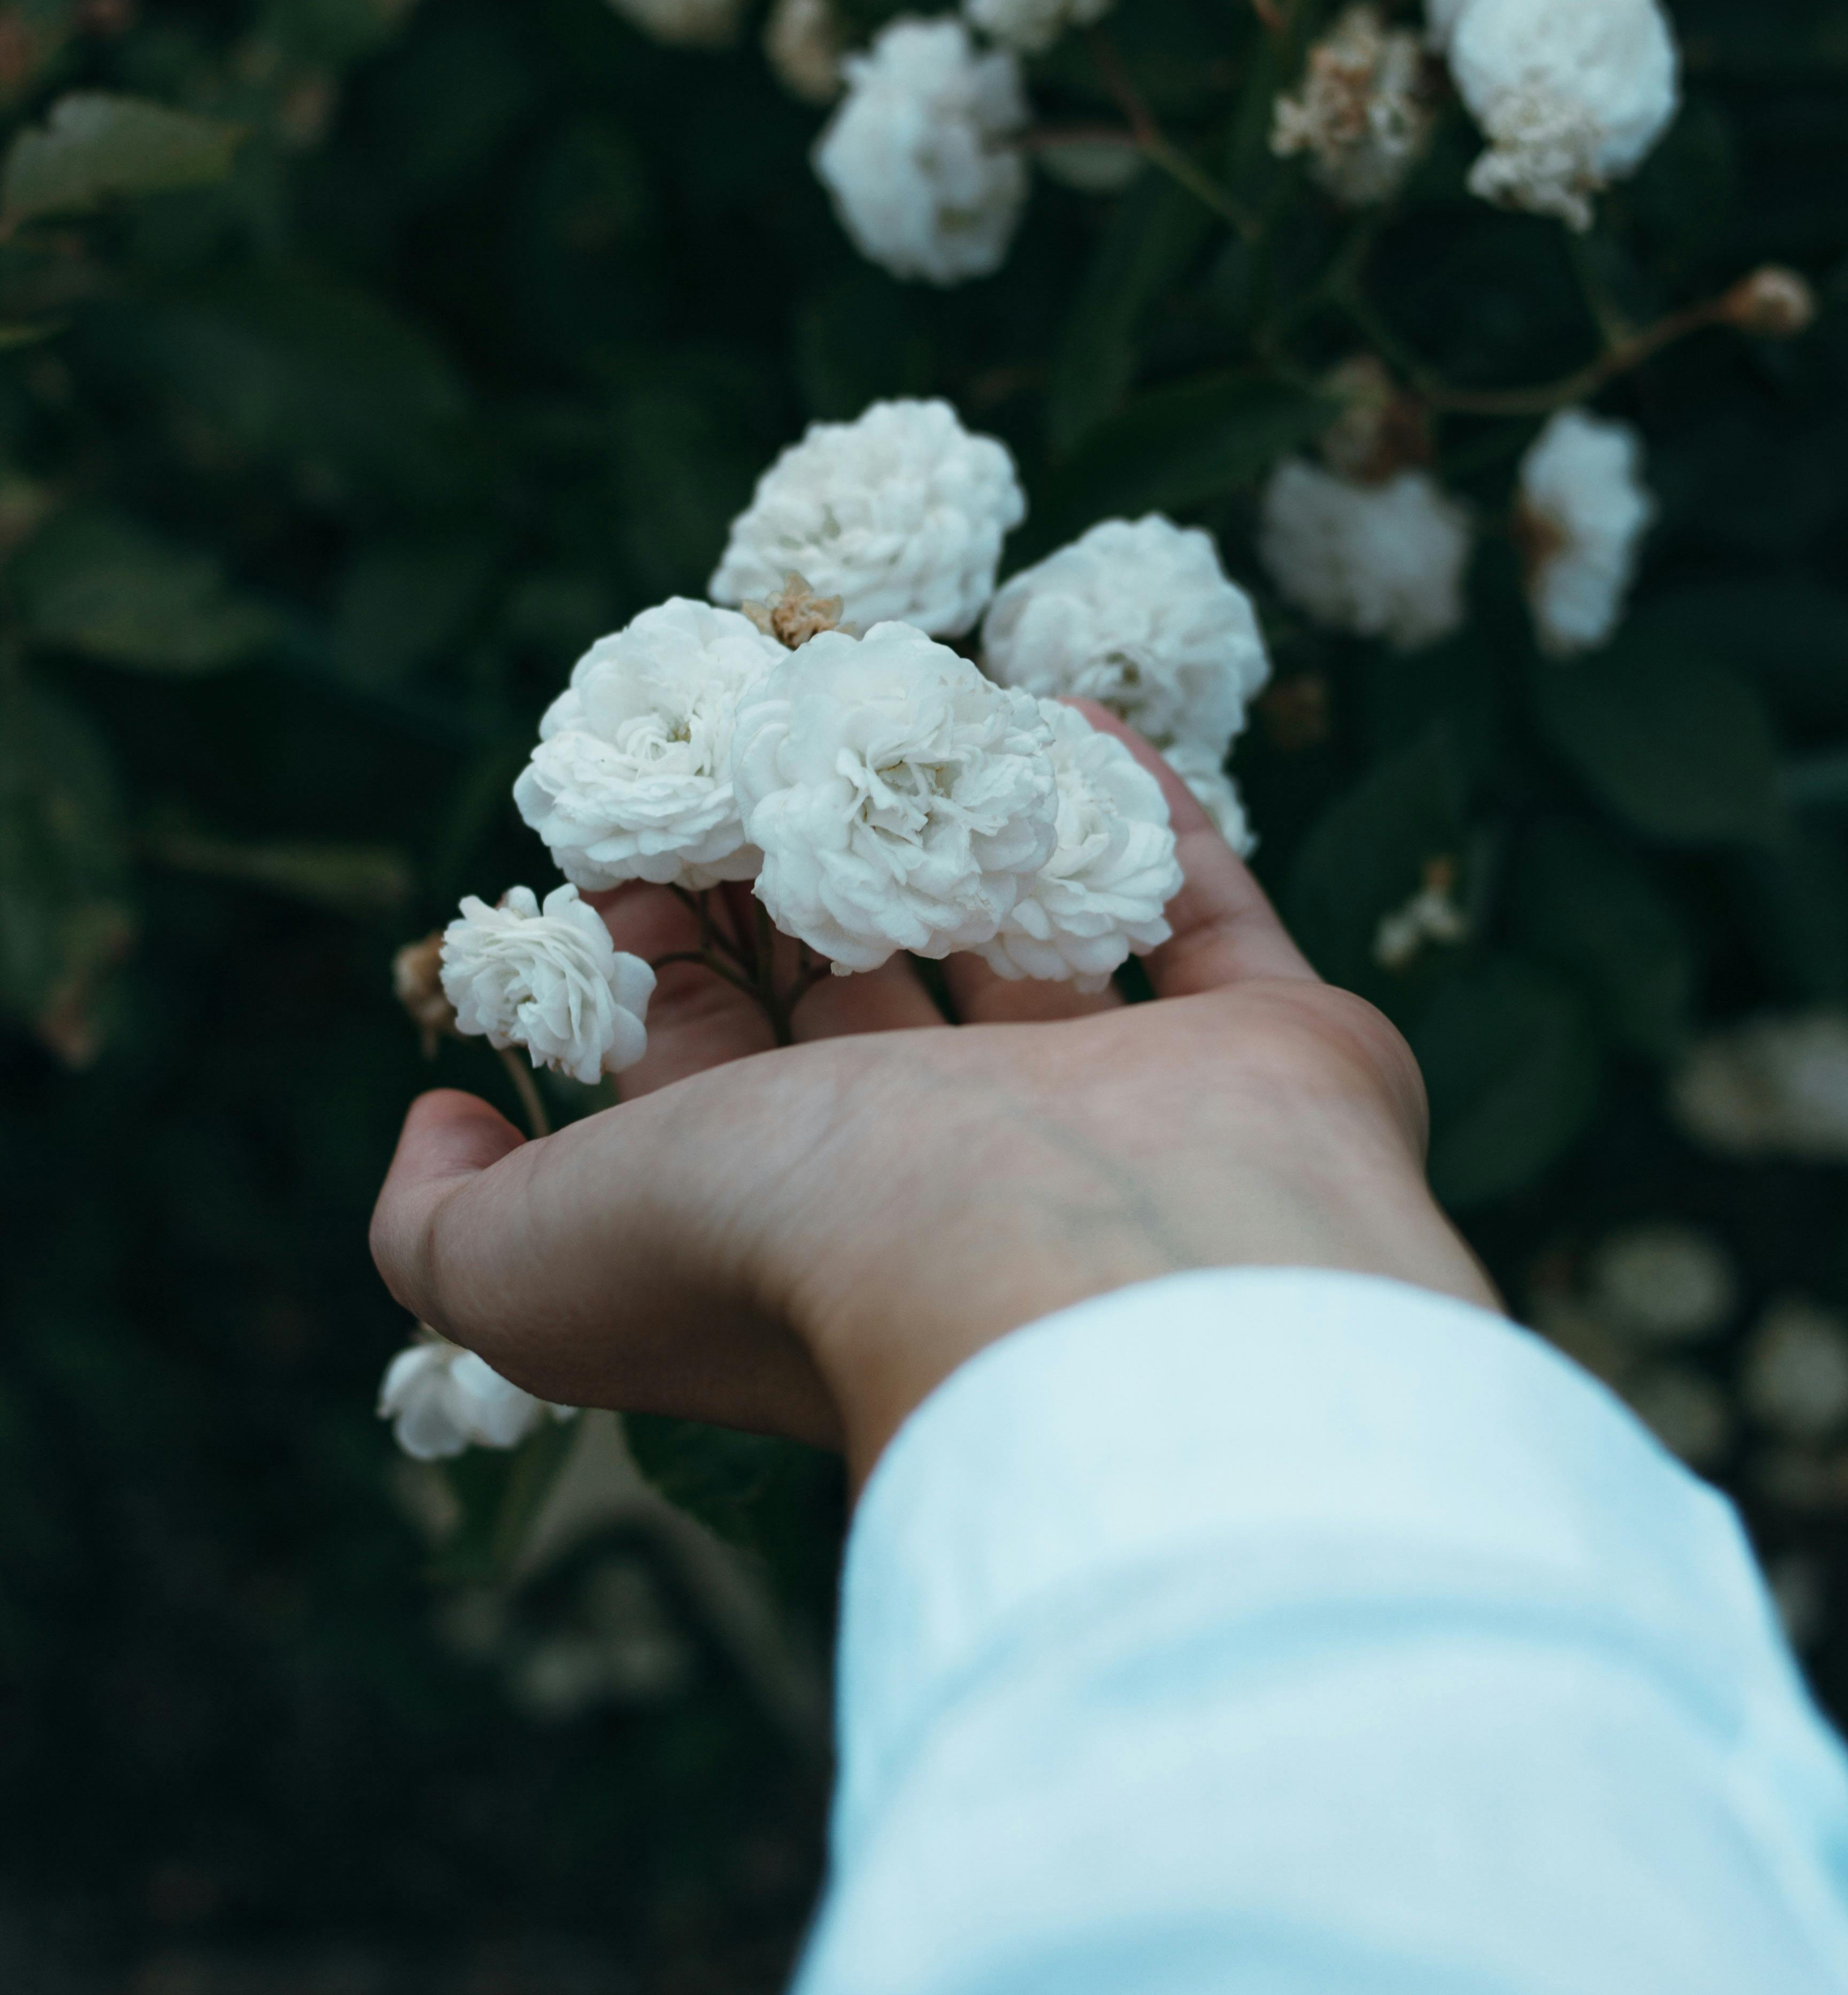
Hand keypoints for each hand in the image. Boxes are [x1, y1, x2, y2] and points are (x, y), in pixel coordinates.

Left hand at [371, 712, 1497, 1493]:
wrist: (1087, 1285)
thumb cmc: (807, 1256)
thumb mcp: (538, 1265)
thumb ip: (440, 1223)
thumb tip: (436, 1128)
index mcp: (806, 1218)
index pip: (710, 1070)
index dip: (656, 955)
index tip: (624, 834)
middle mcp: (965, 1175)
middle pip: (867, 1000)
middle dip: (805, 876)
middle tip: (755, 740)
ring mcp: (1128, 1115)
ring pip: (1038, 949)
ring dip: (971, 836)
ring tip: (907, 709)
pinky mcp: (1275, 1057)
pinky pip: (1207, 912)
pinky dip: (1146, 818)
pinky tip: (1073, 720)